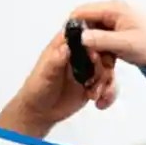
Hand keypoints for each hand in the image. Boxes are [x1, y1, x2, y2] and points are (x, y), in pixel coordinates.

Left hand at [0, 29, 117, 136]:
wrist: (40, 112)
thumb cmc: (36, 89)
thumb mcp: (44, 74)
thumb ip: (55, 60)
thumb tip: (66, 47)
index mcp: (65, 46)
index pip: (85, 32)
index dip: (96, 38)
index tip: (96, 53)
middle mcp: (79, 55)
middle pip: (103, 49)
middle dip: (106, 63)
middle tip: (98, 77)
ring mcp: (88, 69)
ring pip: (108, 67)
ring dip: (106, 81)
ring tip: (95, 93)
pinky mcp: (94, 83)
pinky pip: (109, 84)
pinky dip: (108, 92)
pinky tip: (99, 100)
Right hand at [69, 0, 145, 67]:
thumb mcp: (126, 44)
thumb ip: (102, 40)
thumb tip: (82, 37)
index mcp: (115, 9)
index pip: (82, 11)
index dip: (73, 27)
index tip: (69, 43)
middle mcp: (113, 10)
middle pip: (86, 22)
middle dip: (85, 41)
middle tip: (89, 57)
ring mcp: (116, 20)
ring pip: (93, 32)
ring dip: (94, 48)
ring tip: (103, 62)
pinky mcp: (118, 30)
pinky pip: (102, 38)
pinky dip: (102, 50)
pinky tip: (109, 61)